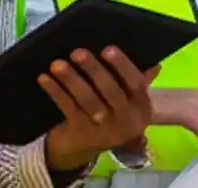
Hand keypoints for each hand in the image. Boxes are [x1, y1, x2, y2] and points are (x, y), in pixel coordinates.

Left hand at [39, 46, 158, 170]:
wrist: (84, 148)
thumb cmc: (109, 111)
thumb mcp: (127, 99)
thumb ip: (138, 80)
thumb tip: (152, 61)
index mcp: (142, 107)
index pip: (137, 84)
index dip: (123, 66)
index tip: (107, 49)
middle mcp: (126, 121)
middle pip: (111, 92)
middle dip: (94, 70)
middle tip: (77, 52)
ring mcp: (104, 130)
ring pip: (88, 101)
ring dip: (72, 80)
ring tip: (57, 64)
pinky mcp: (81, 133)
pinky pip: (69, 109)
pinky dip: (56, 92)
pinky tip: (44, 78)